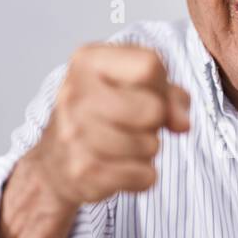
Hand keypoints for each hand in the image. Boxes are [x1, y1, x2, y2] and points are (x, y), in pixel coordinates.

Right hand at [29, 43, 190, 206]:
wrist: (54, 161)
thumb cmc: (100, 116)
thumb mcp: (132, 88)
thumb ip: (169, 95)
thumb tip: (182, 123)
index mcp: (88, 61)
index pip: (150, 65)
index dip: (160, 85)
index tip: (146, 94)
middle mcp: (76, 94)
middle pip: (153, 109)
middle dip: (155, 122)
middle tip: (134, 124)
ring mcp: (76, 134)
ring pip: (150, 145)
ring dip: (147, 150)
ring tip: (125, 145)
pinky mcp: (83, 171)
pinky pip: (144, 176)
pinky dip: (141, 176)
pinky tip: (121, 168)